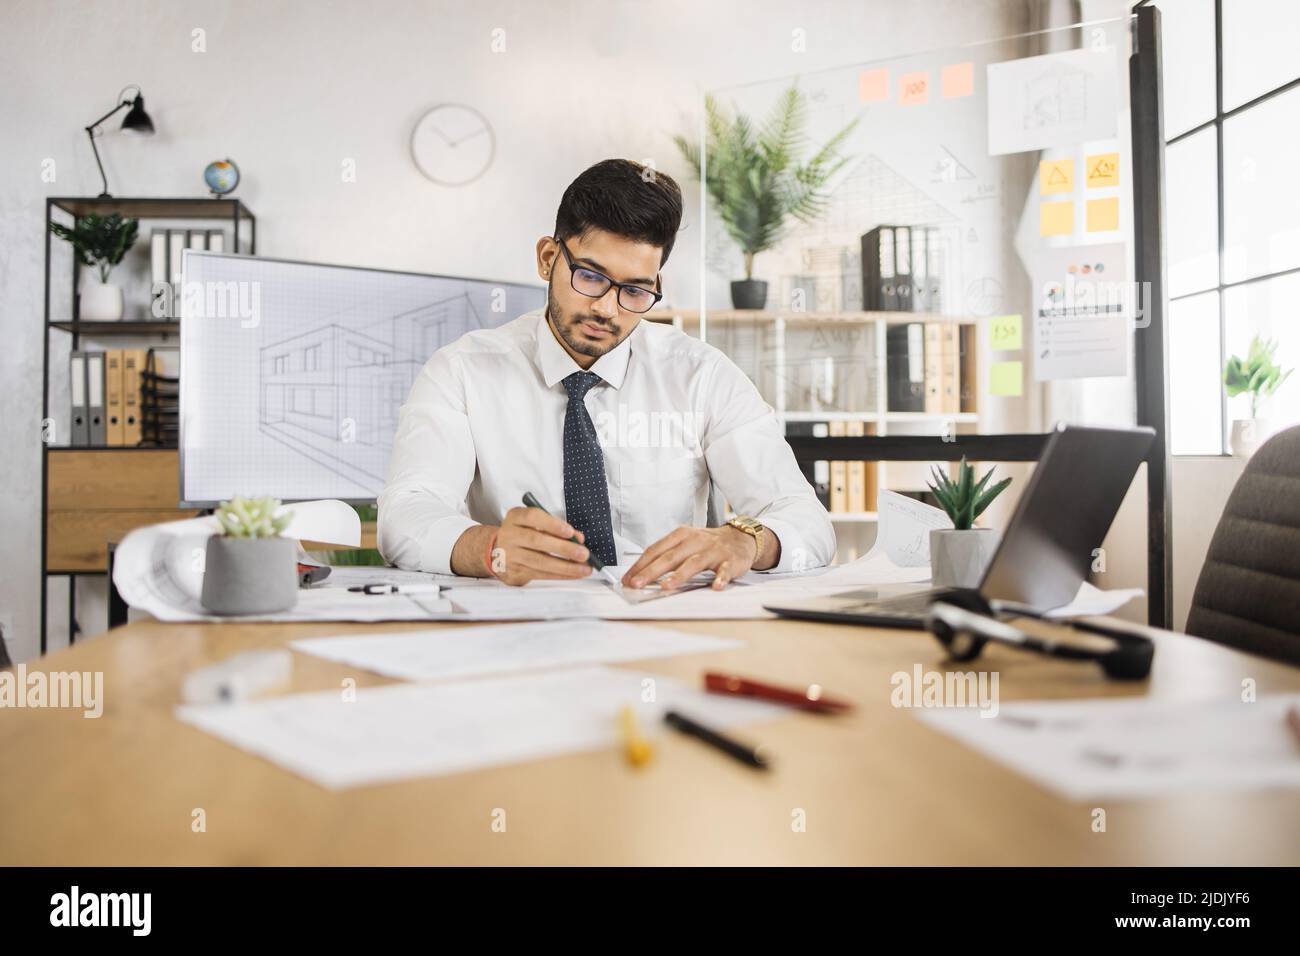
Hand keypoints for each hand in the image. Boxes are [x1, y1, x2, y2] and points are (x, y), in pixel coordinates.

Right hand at [488, 507, 591, 586]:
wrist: (496, 551)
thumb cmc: (523, 534)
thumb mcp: (536, 524)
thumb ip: (556, 528)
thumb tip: (578, 539)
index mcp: (515, 517)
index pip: (532, 517)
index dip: (552, 524)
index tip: (570, 532)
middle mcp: (509, 535)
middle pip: (537, 541)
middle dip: (564, 549)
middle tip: (583, 553)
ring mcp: (510, 555)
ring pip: (539, 562)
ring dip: (565, 567)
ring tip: (583, 568)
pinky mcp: (514, 572)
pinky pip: (540, 575)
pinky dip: (559, 575)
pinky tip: (573, 574)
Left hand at [622, 526, 756, 591]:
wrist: (740, 538)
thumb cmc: (706, 544)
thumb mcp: (685, 544)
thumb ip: (667, 556)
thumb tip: (641, 575)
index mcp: (681, 536)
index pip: (656, 550)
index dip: (640, 565)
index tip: (627, 579)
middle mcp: (695, 541)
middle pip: (670, 557)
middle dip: (652, 571)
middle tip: (637, 584)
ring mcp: (713, 551)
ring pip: (694, 563)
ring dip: (680, 575)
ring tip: (667, 586)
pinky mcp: (730, 561)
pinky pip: (725, 571)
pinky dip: (721, 578)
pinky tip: (716, 587)